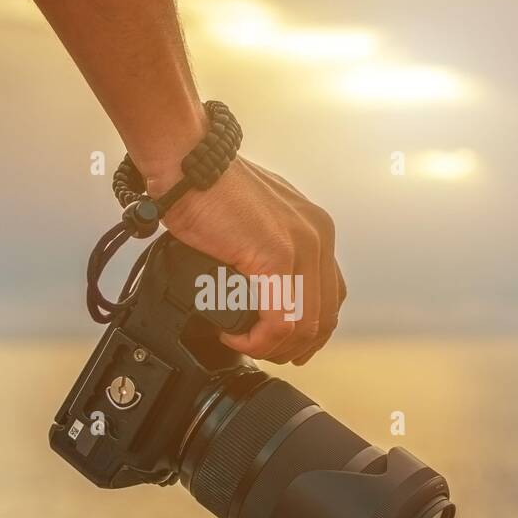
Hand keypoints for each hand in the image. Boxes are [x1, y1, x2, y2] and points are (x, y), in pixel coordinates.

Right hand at [152, 157, 345, 364]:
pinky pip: (280, 321)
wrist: (187, 164)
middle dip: (295, 346)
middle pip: (324, 316)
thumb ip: (267, 251)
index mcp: (316, 228)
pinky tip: (235, 336)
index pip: (331, 296)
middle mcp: (317, 235)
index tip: (286, 344)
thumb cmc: (208, 188)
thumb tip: (259, 287)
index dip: (311, 331)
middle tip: (264, 352)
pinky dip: (258, 340)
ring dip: (273, 346)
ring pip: (305, 325)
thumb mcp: (255, 222)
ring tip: (244, 343)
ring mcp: (302, 245)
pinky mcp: (277, 256)